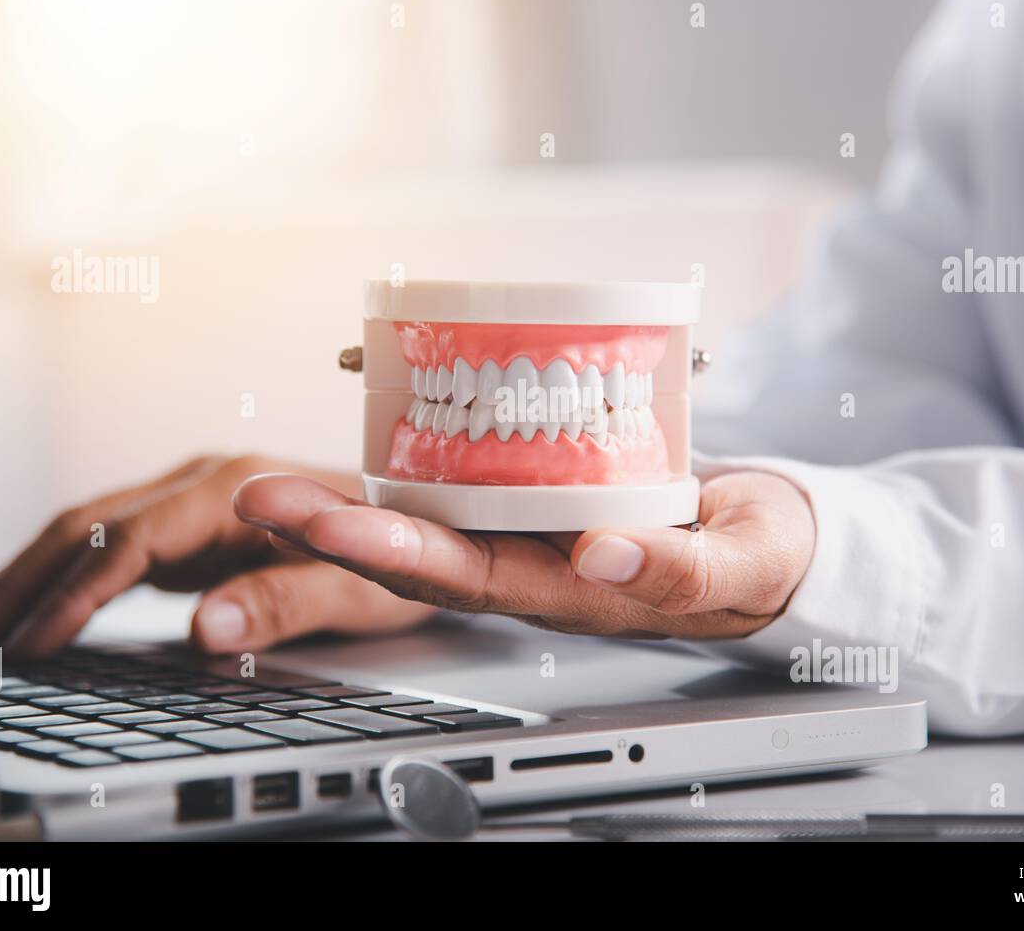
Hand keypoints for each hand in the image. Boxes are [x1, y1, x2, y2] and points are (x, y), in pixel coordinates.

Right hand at [0, 455, 435, 657]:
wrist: (431, 520)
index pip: (131, 540)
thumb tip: (204, 627)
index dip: (77, 593)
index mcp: (237, 487)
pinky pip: (117, 541)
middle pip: (92, 524)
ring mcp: (197, 495)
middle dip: (26, 579)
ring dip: (36, 574)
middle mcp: (208, 480)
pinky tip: (49, 609)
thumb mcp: (357, 592)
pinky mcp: (197, 519)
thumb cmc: (400, 550)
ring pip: (93, 527)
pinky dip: (71, 573)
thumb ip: (284, 603)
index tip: (36, 642)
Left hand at [234, 470, 815, 639]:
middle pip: (418, 553)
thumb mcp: (740, 563)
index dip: (396, 555)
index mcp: (572, 591)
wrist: (764, 540)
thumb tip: (606, 554)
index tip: (331, 527)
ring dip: (346, 503)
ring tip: (272, 482)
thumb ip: (681, 568)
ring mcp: (526, 531)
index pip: (469, 579)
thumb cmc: (756, 554)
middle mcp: (531, 565)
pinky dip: (403, 460)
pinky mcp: (534, 492)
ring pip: (423, 519)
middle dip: (334, 530)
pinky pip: (459, 479)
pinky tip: (355, 433)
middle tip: (259, 500)